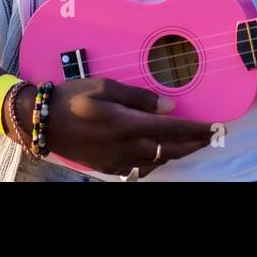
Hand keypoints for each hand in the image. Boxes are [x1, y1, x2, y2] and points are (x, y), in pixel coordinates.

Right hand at [13, 78, 217, 177]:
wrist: (43, 122)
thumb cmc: (73, 96)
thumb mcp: (105, 87)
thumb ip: (139, 98)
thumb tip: (169, 105)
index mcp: (126, 124)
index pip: (171, 129)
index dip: (195, 129)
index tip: (214, 127)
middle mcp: (125, 147)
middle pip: (170, 150)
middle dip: (193, 144)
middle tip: (210, 137)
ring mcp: (117, 161)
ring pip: (158, 162)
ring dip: (177, 153)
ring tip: (190, 143)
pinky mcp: (109, 168)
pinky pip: (141, 169)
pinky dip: (156, 162)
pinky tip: (160, 153)